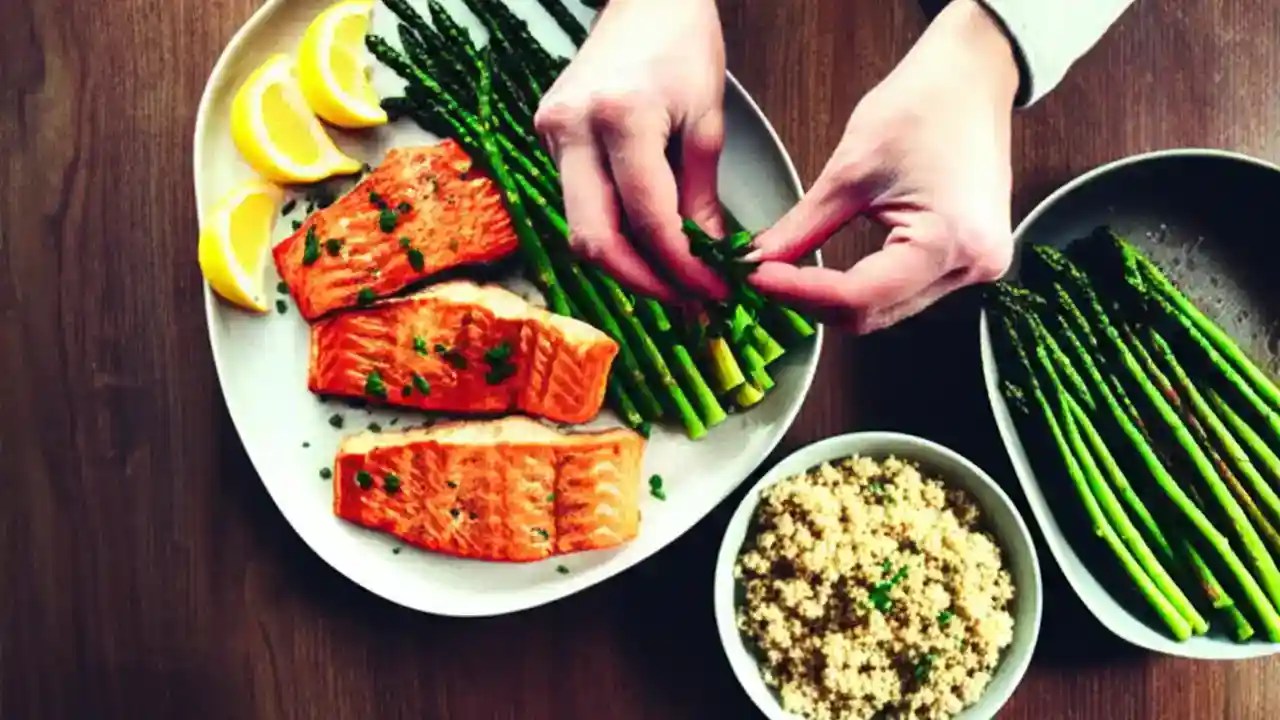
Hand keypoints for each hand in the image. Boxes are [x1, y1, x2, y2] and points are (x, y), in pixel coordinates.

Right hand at [534, 0, 727, 301]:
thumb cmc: (683, 43)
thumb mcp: (706, 121)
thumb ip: (700, 197)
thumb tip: (705, 261)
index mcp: (620, 118)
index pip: (648, 220)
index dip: (681, 269)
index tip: (712, 292)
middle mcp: (573, 129)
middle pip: (594, 240)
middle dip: (642, 282)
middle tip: (686, 303)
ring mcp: (551, 133)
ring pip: (580, 228)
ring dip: (626, 264)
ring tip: (671, 281)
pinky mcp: (548, 136)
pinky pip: (577, 201)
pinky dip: (613, 230)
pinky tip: (645, 243)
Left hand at [748, 0, 1020, 333]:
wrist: (972, 77)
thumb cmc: (921, 106)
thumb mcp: (850, 170)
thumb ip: (803, 226)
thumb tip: (759, 260)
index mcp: (948, 242)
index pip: (858, 297)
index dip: (799, 293)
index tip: (756, 277)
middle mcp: (972, 267)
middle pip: (874, 313)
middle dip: (813, 301)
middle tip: (765, 276)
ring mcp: (977, 268)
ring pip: (888, 310)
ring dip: (837, 300)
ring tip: (790, 276)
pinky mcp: (968, 261)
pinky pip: (906, 293)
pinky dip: (864, 289)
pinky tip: (830, 275)